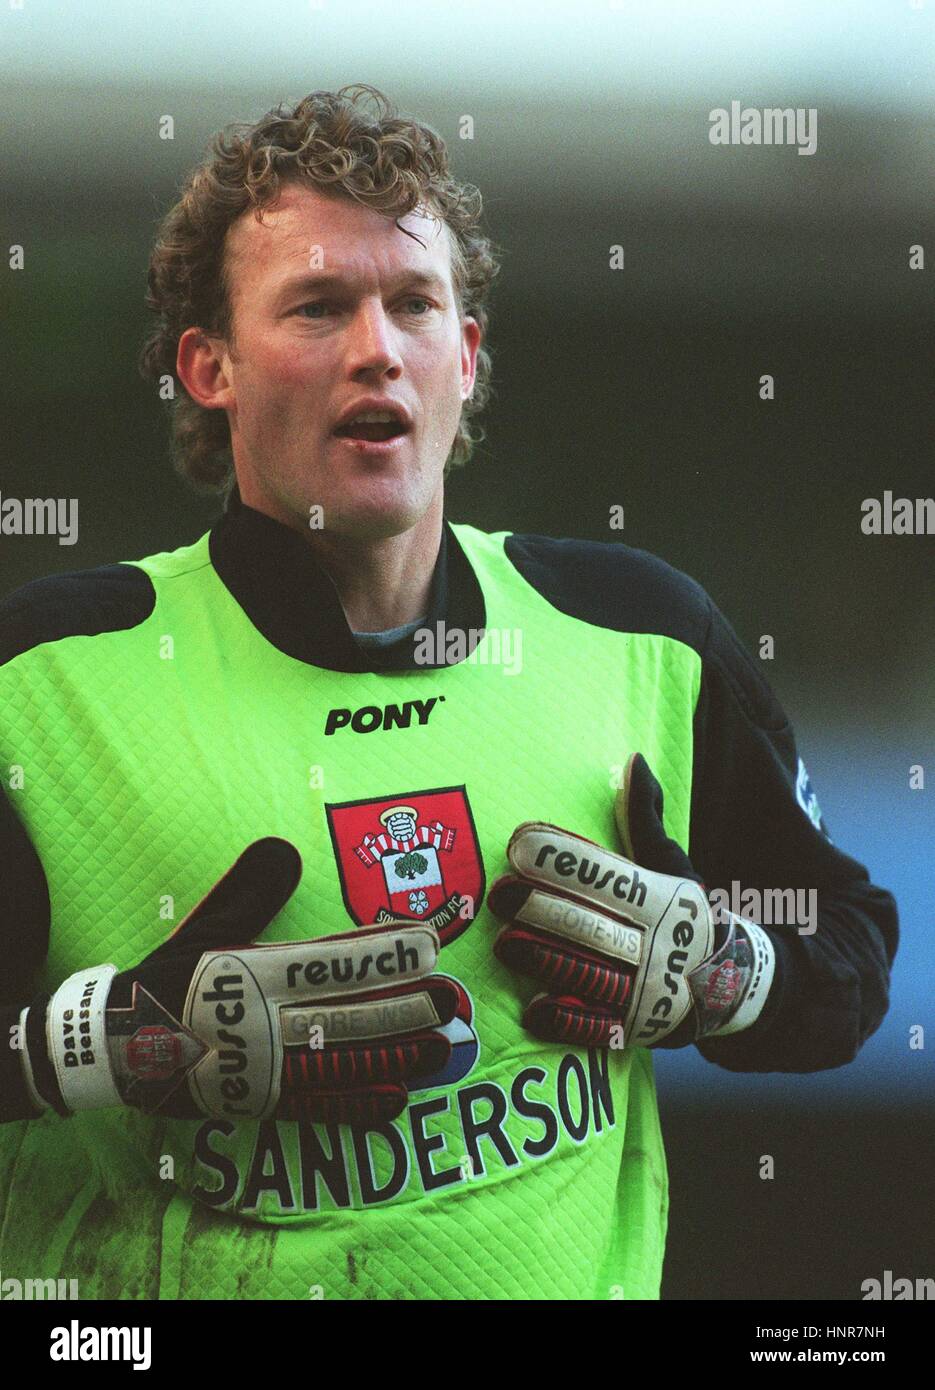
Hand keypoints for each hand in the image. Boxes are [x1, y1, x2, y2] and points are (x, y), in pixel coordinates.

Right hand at [24, 838, 458, 1124]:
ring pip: (338, 1065)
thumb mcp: (207, 924)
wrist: (116, 1046)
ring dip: (393, 1058)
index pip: (327, 963)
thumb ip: (251, 887)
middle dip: (402, 1009)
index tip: (427, 944)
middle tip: (450, 999)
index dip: (380, 954)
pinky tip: (396, 1101)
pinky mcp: (257, 1104)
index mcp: (249, 974)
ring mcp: (260, 1069)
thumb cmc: (170, 977)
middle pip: (343, 1017)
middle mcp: (259, 1024)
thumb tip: (285, 847)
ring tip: (440, 1050)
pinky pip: (314, 1110)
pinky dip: (355, 1106)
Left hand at [487, 754, 774, 1049]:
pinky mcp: (636, 1027)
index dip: (563, 859)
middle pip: (593, 925)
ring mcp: (647, 990)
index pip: (607, 875)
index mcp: (663, 898)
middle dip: (541, 909)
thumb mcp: (673, 862)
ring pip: (590, 974)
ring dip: (545, 959)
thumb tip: (633, 760)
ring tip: (502, 944)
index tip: (520, 844)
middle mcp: (657, 943)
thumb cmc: (686, 911)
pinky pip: (599, 1027)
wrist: (731, 982)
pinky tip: (532, 1010)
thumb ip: (645, 815)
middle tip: (498, 895)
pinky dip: (566, 1021)